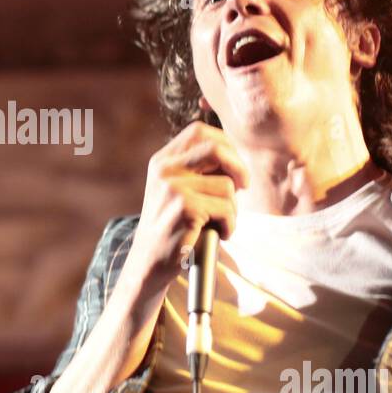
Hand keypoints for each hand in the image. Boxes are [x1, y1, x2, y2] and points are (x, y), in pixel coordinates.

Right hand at [124, 121, 250, 292]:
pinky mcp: (185, 207)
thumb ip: (197, 168)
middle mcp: (164, 169)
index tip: (232, 168)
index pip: (200, 131)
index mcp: (162, 160)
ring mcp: (173, 187)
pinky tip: (218, 234)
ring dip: (233, 208)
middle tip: (242, 187)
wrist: (150, 262)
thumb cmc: (173, 226)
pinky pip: (227, 209)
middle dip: (239, 168)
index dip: (225, 144)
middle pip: (217, 148)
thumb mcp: (177, 188)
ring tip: (219, 222)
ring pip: (228, 185)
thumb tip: (236, 156)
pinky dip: (230, 225)